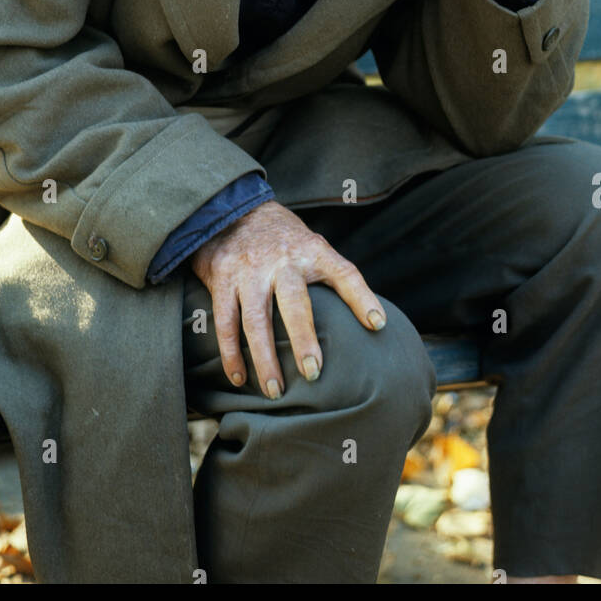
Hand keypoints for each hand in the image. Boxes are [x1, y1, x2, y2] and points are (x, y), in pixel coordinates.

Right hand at [189, 199, 386, 397]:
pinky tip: (239, 378)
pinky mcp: (222, 279)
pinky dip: (230, 353)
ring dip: (265, 358)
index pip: (344, 272)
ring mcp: (249, 270)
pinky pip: (225, 322)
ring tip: (276, 391)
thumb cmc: (283, 239)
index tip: (377, 325)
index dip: (362, 298)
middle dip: (303, 338)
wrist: (233, 209)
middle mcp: (281, 260)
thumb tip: (369, 318)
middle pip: (294, 302)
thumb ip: (332, 274)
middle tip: (313, 372)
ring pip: (256, 320)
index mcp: (312, 250)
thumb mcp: (312, 245)